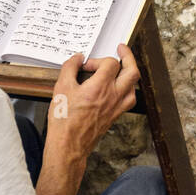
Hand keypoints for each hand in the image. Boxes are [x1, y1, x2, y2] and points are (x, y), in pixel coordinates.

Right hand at [46, 44, 139, 163]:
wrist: (69, 145)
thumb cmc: (64, 119)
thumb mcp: (61, 88)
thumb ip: (70, 68)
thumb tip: (77, 58)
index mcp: (100, 87)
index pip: (110, 63)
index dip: (98, 59)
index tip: (86, 65)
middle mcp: (113, 96)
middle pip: (132, 71)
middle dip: (128, 57)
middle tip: (122, 49)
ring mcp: (117, 107)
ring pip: (134, 85)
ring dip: (129, 73)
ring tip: (122, 68)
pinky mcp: (116, 115)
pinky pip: (130, 98)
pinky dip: (128, 88)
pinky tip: (120, 88)